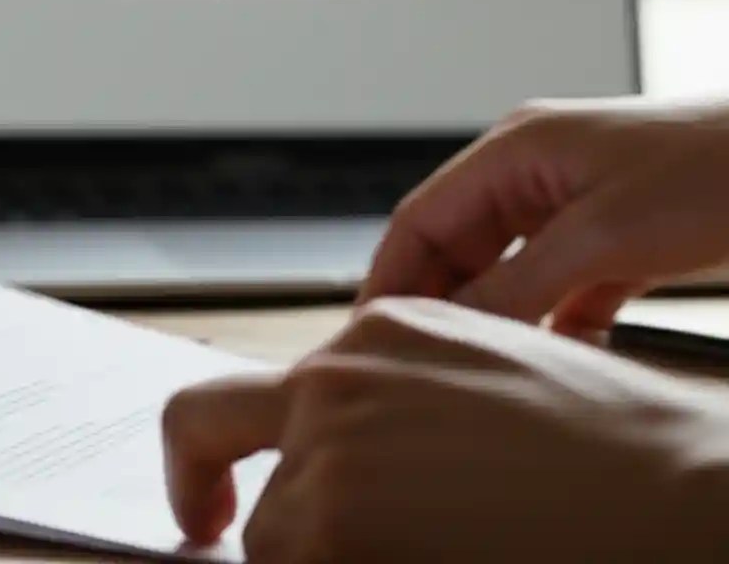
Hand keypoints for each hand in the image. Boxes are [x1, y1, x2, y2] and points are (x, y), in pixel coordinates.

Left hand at [162, 297, 728, 562]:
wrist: (673, 497)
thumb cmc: (607, 455)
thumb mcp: (483, 383)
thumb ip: (392, 406)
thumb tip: (324, 460)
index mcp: (379, 331)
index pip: (263, 384)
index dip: (217, 439)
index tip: (215, 492)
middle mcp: (339, 373)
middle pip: (207, 426)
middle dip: (198, 488)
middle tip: (205, 528)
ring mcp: (330, 443)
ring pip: (268, 527)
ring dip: (312, 554)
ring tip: (420, 546)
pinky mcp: (334, 520)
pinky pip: (290, 563)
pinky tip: (413, 559)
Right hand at [359, 96, 728, 334]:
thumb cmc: (722, 169)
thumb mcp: (603, 235)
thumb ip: (516, 283)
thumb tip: (449, 328)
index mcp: (516, 151)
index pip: (420, 218)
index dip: (388, 277)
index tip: (371, 335)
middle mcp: (536, 172)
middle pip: (457, 246)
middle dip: (438, 303)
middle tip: (421, 364)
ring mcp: (578, 203)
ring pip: (506, 269)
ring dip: (494, 317)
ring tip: (479, 368)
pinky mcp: (618, 234)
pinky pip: (561, 285)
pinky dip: (552, 322)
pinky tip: (557, 357)